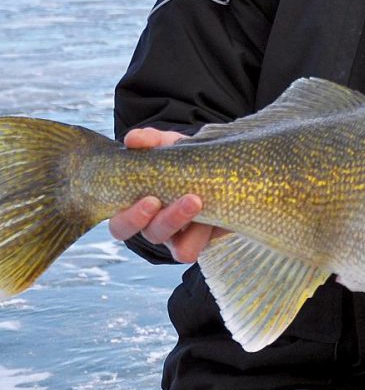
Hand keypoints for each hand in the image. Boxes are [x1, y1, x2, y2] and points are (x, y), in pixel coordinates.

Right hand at [107, 127, 227, 262]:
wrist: (219, 166)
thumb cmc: (183, 158)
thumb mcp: (168, 145)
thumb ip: (151, 141)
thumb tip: (133, 139)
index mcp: (137, 206)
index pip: (120, 223)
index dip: (132, 217)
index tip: (151, 200)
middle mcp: (154, 225)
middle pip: (149, 235)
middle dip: (165, 220)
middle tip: (187, 200)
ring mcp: (178, 236)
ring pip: (175, 247)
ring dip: (185, 224)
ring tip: (199, 201)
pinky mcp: (200, 240)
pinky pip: (193, 250)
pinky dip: (202, 236)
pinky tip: (213, 218)